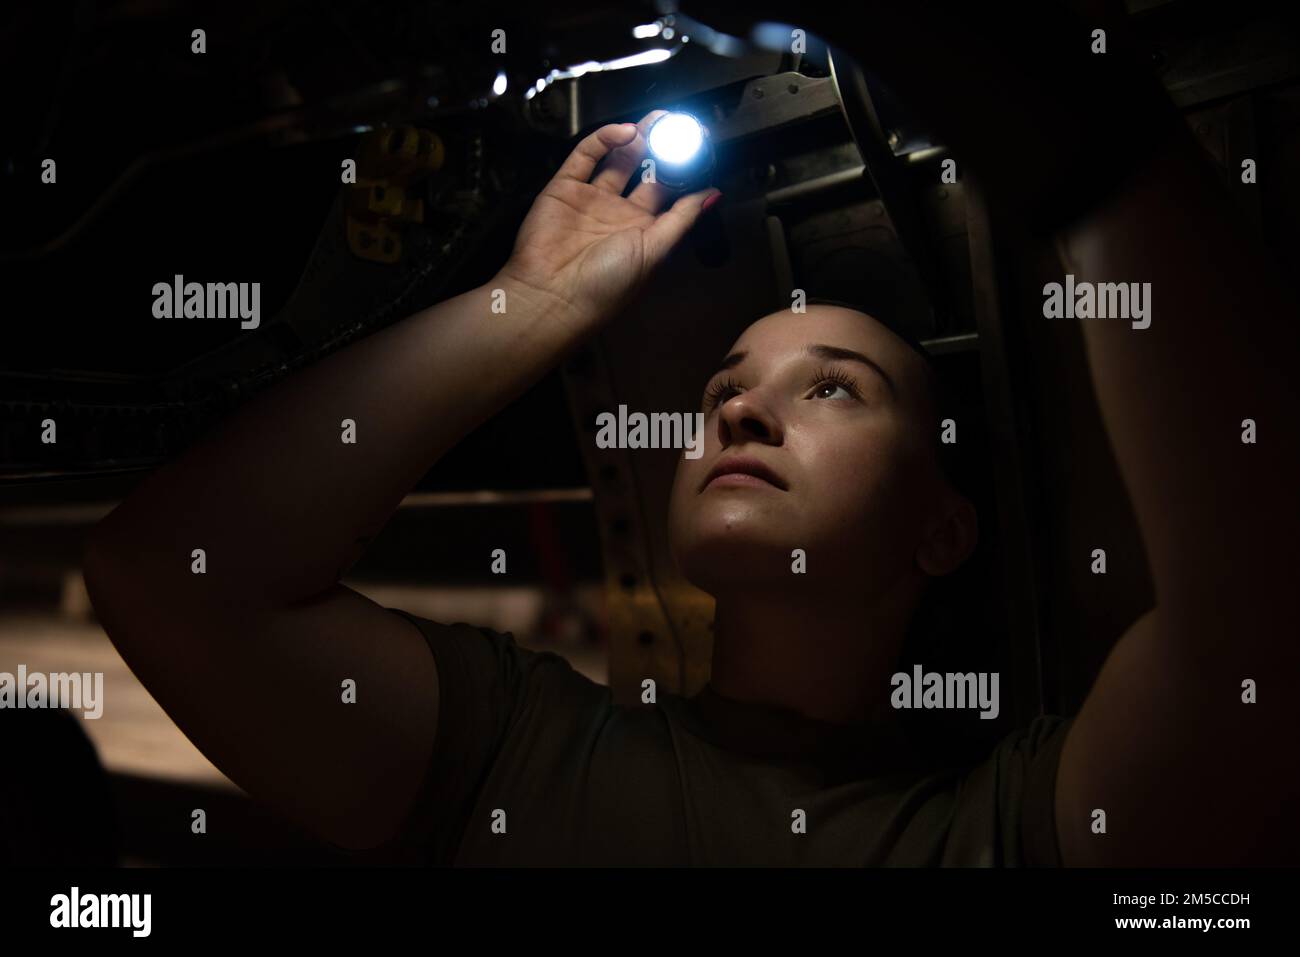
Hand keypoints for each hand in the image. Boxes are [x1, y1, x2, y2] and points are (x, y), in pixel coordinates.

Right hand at [498, 109, 720, 329]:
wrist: (552, 297)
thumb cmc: (607, 286)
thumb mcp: (655, 251)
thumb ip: (682, 218)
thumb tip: (714, 193)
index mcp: (645, 232)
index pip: (670, 191)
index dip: (684, 168)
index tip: (699, 144)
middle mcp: (619, 214)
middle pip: (645, 170)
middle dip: (662, 147)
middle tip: (677, 124)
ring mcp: (591, 199)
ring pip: (618, 158)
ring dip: (638, 138)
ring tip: (656, 121)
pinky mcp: (564, 188)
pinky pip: (585, 155)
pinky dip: (604, 139)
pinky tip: (625, 132)